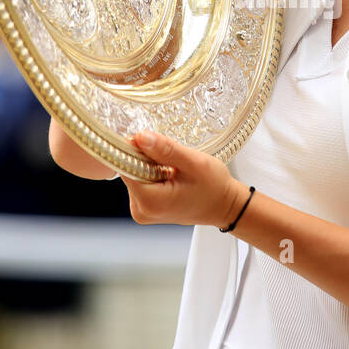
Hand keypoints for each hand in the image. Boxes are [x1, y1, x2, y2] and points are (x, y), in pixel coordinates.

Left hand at [123, 129, 246, 228]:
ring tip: (174, 169)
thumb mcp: (193, 163)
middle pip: (129, 171)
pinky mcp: (145, 207)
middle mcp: (141, 210)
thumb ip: (165, 149)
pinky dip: (152, 174)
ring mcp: (142, 211)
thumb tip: (140, 137)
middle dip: (146, 158)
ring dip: (150, 165)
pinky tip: (170, 175)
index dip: (135, 150)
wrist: (224, 206)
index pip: (125, 167)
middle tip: (171, 158)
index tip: (152, 142)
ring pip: (134, 175)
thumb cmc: (214, 187)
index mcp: (149, 201)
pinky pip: (141, 182)